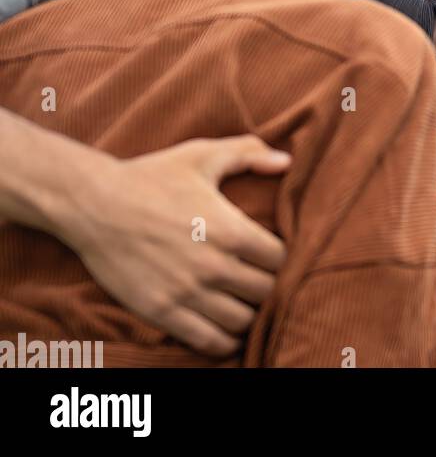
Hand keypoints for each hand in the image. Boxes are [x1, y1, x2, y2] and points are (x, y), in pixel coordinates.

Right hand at [56, 136, 290, 356]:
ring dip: (248, 314)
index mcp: (231, 230)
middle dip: (268, 287)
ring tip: (241, 303)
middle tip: (257, 281)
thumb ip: (248, 153)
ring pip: (242, 320)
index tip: (271, 258)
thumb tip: (286, 161)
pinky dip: (223, 341)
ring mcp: (187, 291)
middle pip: (267, 292)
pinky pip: (208, 341)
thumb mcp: (201, 155)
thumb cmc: (150, 177)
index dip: (282, 260)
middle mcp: (214, 265)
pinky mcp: (161, 311)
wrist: (90, 203)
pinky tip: (224, 330)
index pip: (282, 260)